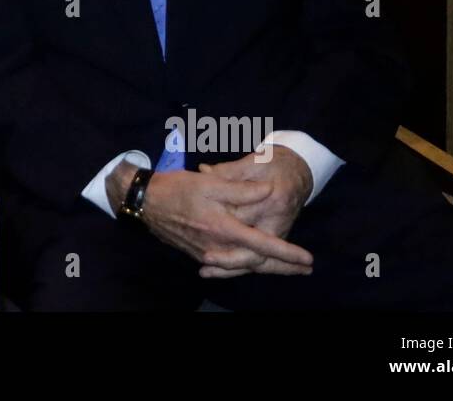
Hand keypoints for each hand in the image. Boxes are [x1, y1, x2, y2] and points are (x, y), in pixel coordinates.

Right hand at [139, 168, 313, 277]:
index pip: (262, 245)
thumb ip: (241, 189)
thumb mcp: (210, 183)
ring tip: (286, 268)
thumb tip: (269, 190)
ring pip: (242, 265)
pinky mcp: (198, 253)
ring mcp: (206, 253)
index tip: (308, 259)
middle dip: (283, 267)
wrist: (145, 202)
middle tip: (306, 269)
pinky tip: (251, 265)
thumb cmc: (177, 188)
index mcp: (223, 228)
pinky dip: (243, 265)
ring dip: (266, 267)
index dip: (287, 252)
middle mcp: (216, 247)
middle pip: (256, 263)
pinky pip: (227, 264)